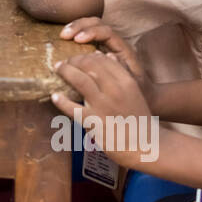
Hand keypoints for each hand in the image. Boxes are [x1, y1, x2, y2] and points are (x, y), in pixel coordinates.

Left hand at [51, 52, 155, 167]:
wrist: (147, 146)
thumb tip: (108, 55)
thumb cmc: (139, 118)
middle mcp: (115, 90)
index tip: (78, 57)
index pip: (102, 59)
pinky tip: (55, 96)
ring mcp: (103, 106)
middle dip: (74, 60)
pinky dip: (61, 101)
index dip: (86, 55)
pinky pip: (73, 108)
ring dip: (66, 71)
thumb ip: (122, 73)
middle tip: (65, 62)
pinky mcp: (94, 123)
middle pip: (89, 65)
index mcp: (126, 82)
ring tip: (58, 69)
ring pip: (80, 80)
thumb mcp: (134, 91)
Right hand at [60, 17, 148, 89]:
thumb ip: (119, 70)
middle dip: (79, 26)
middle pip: (97, 23)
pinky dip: (76, 33)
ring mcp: (108, 43)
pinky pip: (88, 33)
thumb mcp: (131, 82)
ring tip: (63, 35)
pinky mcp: (101, 47)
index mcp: (124, 49)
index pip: (107, 32)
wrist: (148, 93)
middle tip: (64, 35)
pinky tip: (66, 39)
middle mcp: (116, 42)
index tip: (77, 40)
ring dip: (76, 27)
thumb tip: (102, 56)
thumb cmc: (139, 91)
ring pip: (91, 25)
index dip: (91, 33)